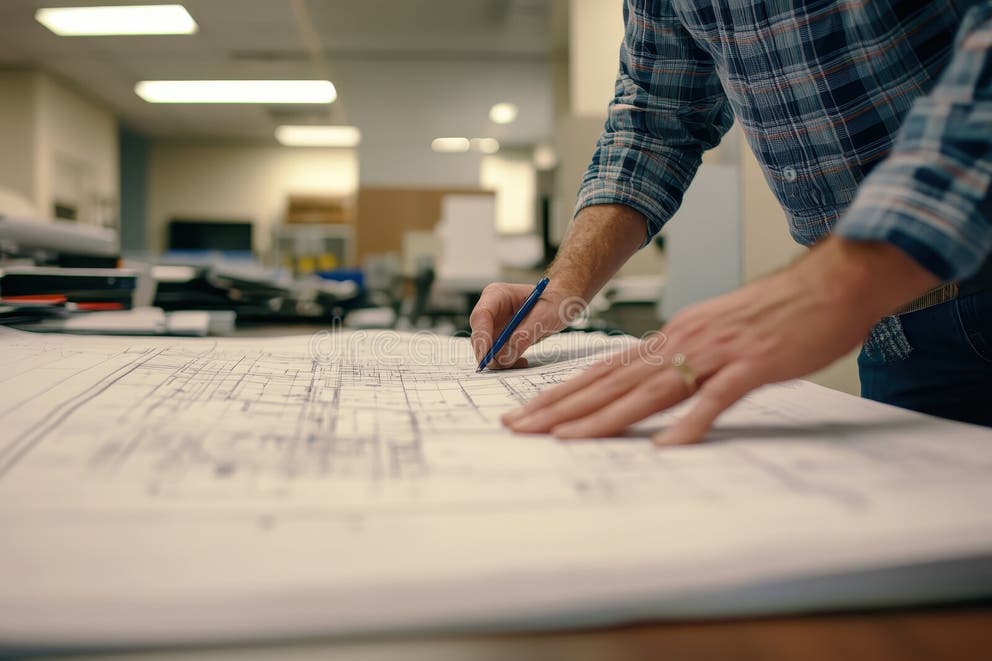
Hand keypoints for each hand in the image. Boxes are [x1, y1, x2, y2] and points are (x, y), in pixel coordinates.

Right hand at [469, 282, 576, 368]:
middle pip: (479, 334)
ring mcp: (494, 324)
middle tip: (504, 365)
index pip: (480, 316)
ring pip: (486, 348)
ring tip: (521, 362)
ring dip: (499, 360)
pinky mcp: (500, 337)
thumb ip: (524, 336)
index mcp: (497, 295)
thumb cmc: (554, 302)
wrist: (561, 304)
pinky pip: (496, 353)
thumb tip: (504, 357)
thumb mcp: (543, 317)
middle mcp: (491, 309)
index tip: (488, 355)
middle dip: (489, 353)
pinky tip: (522, 361)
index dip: (481, 336)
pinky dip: (506, 361)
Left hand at [502, 238, 938, 443]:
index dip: (564, 393)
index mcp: (673, 335)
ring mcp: (716, 352)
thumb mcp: (718, 330)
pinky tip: (667, 446)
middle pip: (612, 381)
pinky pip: (717, 397)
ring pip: (649, 389)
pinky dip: (691, 422)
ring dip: (604, 417)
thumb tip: (657, 381)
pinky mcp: (753, 364)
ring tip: (565, 439)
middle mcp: (683, 341)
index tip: (528, 413)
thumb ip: (687, 356)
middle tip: (519, 429)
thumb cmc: (778, 312)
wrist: (834, 280)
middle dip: (561, 408)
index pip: (606, 370)